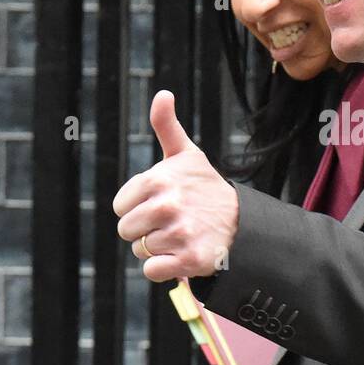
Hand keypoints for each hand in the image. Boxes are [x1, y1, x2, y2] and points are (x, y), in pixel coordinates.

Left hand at [113, 90, 238, 280]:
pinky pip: (151, 271)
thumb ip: (166, 125)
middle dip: (144, 230)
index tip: (161, 203)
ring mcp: (179, 233)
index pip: (120, 206)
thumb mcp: (186, 155)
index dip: (137, 207)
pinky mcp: (188, 260)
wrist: (243, 223)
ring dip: (157, 248)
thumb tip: (163, 93)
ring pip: (140, 250)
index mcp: (159, 179)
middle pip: (126, 230)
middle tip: (171, 222)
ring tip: (180, 236)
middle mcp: (168, 205)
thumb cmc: (205, 188)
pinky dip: (164, 268)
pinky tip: (182, 254)